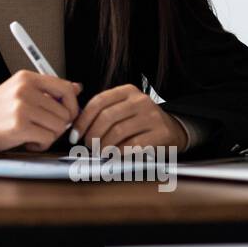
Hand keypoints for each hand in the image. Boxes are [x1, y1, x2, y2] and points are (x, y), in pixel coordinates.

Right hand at [0, 69, 81, 153]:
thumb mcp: (19, 93)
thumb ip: (48, 91)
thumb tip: (77, 88)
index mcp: (26, 77)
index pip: (66, 88)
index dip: (71, 106)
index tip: (65, 115)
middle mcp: (25, 89)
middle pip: (65, 112)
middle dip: (56, 126)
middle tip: (39, 129)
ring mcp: (22, 107)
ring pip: (59, 126)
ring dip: (48, 136)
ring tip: (30, 134)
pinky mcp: (19, 126)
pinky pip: (47, 139)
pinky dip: (40, 145)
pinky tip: (25, 142)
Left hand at [70, 84, 187, 151]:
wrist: (173, 129)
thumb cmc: (139, 121)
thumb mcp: (123, 108)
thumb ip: (102, 111)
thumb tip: (74, 125)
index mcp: (127, 91)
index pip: (98, 102)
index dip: (83, 120)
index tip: (75, 135)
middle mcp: (140, 100)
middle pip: (107, 117)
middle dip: (92, 135)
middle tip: (88, 146)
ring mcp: (152, 116)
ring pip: (118, 131)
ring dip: (104, 146)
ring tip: (100, 152)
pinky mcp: (161, 133)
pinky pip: (133, 144)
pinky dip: (119, 152)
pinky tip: (114, 155)